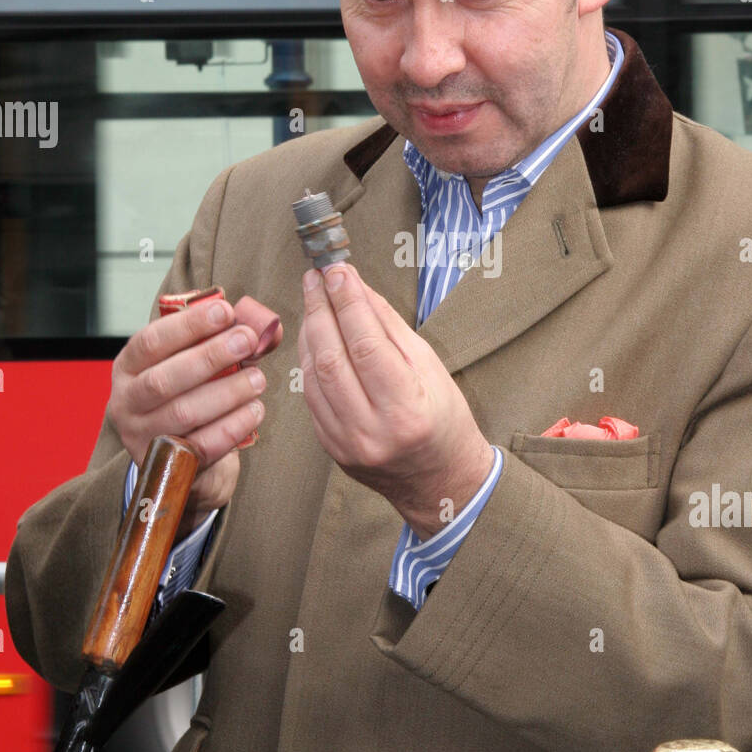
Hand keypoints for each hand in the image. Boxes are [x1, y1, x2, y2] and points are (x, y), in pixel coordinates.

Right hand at [108, 297, 277, 536]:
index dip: (188, 326)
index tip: (225, 311)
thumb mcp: (188, 365)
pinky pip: (202, 445)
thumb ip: (217, 342)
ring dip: (227, 392)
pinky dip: (233, 426)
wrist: (177, 457)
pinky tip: (254, 410)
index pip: (150, 342)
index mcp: (128, 368)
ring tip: (257, 379)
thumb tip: (260, 327)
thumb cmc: (186, 396)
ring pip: (184, 413)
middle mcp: (127, 402)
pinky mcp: (167, 465)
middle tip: (246, 341)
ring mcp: (143, 437)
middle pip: (164, 379)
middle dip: (210, 357)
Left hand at [298, 263, 493, 538]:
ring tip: (314, 299)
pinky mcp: (329, 447)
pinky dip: (308, 360)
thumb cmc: (443, 418)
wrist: (438, 481)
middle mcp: (371, 431)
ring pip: (313, 376)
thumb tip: (356, 287)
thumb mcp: (429, 367)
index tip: (337, 270)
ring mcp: (345, 443)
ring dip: (309, 331)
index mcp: (406, 410)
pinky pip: (310, 395)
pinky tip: (314, 335)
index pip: (367, 345)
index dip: (347, 303)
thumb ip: (388, 327)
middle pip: (332, 358)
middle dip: (321, 310)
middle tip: (317, 277)